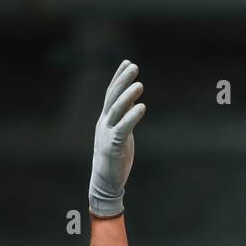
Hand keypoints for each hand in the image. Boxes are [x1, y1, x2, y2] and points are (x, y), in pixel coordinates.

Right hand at [89, 60, 145, 217]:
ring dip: (127, 96)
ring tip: (140, 84)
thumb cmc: (114, 158)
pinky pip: (123, 128)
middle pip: (112, 97)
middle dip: (122, 80)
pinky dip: (132, 116)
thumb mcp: (119, 134)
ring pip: (116, 110)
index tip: (127, 62)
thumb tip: (133, 101)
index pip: (110, 94)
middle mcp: (104, 124)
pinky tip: (142, 107)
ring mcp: (107, 134)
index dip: (118, 77)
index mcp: (105, 120)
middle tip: (134, 66)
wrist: (105, 182)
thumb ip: (124, 118)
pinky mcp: (114, 146)